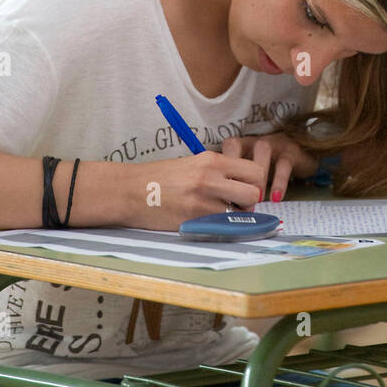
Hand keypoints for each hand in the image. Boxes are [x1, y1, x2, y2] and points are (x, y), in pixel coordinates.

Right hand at [132, 151, 263, 229]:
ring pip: (239, 214)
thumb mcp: (193, 164)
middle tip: (235, 206)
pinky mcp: (194, 218)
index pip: (255, 171)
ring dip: (233, 217)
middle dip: (249, 204)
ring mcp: (203, 199)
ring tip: (216, 214)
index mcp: (212, 159)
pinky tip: (202, 220)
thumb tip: (243, 187)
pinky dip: (216, 226)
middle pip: (254, 193)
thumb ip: (218, 172)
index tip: (243, 190)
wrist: (131, 190)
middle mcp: (211, 177)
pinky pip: (220, 225)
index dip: (254, 184)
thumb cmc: (160, 178)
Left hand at [221, 132, 319, 201]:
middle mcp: (254, 140)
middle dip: (233, 172)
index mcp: (240, 145)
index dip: (220, 172)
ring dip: (256, 176)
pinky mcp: (291, 152)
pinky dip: (279, 182)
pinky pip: (284, 165)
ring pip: (262, 150)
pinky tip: (276, 198)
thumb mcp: (252, 170)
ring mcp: (274, 143)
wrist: (304, 154)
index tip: (220, 195)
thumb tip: (225, 206)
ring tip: (256, 199)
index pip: (223, 151)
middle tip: (235, 198)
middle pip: (236, 146)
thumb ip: (239, 182)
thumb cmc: (271, 165)